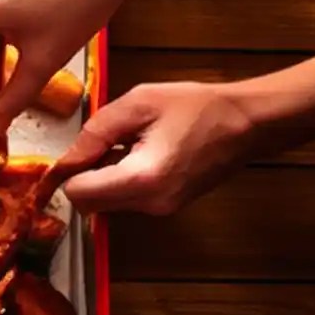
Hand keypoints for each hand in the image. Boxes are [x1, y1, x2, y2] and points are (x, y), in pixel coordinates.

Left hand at [37, 81, 254, 214]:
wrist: (247, 123)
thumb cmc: (197, 107)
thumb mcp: (139, 104)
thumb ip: (96, 131)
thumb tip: (66, 158)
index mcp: (141, 178)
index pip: (78, 194)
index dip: (68, 172)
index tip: (75, 150)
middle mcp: (149, 203)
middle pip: (89, 205)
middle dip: (83, 177)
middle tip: (101, 143)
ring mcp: (161, 210)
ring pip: (106, 204)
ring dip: (101, 179)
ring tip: (125, 144)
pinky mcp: (167, 208)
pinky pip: (127, 200)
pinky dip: (120, 181)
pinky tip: (138, 153)